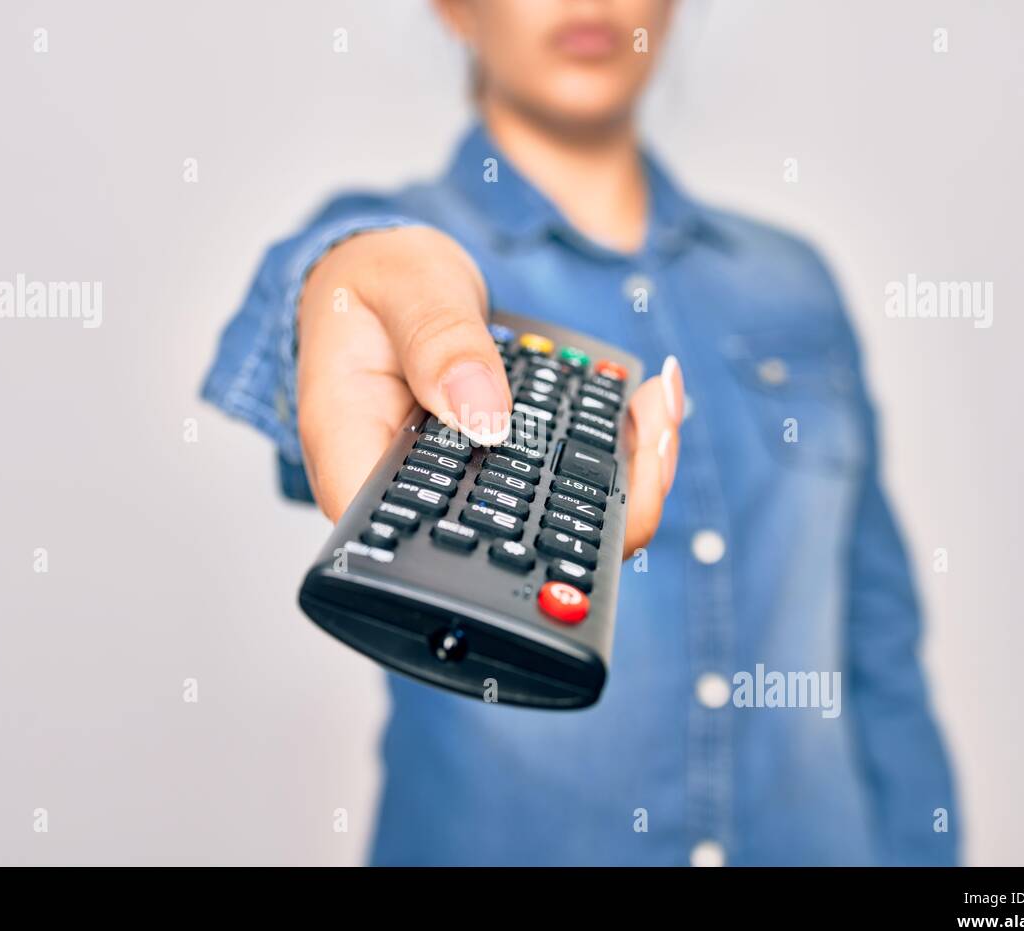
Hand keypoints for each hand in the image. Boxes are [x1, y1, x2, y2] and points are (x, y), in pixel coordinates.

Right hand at [295, 225, 682, 557]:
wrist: (386, 280)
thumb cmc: (372, 287)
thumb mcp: (402, 289)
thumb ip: (439, 345)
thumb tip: (486, 417)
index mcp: (364, 470)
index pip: (433, 552)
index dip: (521, 557)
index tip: (592, 511)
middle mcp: (419, 498)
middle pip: (519, 550)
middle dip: (603, 508)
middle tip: (654, 433)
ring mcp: (469, 489)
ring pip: (557, 525)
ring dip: (624, 476)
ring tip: (659, 406)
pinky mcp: (504, 468)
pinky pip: (567, 483)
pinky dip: (616, 448)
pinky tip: (646, 400)